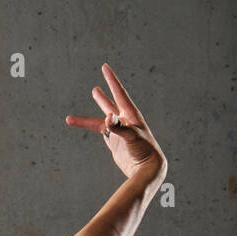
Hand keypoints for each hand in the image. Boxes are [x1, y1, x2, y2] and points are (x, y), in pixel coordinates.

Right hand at [65, 62, 166, 184]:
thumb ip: (119, 127)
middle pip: (111, 104)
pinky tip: (90, 123)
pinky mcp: (115, 143)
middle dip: (103, 95)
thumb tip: (107, 118)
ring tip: (90, 98)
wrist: (146, 168)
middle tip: (95, 86)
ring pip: (103, 119)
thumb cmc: (144, 151)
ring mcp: (119, 132)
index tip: (104, 67)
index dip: (111, 80)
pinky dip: (95, 127)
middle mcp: (125, 121)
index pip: (119, 93)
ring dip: (94, 111)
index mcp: (131, 114)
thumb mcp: (132, 137)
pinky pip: (103, 132)